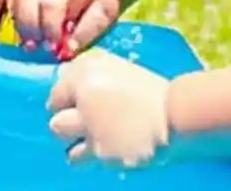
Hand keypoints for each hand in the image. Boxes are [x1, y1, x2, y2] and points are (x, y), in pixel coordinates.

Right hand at [7, 0, 119, 58]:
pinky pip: (12, 2)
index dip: (53, 27)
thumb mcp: (105, 15)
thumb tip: (68, 49)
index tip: (58, 49)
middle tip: (47, 50)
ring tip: (34, 46)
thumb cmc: (96, 5)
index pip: (56, 2)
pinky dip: (17, 23)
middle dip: (37, 29)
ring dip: (24, 27)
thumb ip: (88, 30)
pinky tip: (29, 38)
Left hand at [47, 49, 171, 167]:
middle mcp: (83, 95)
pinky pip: (80, 158)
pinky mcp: (99, 151)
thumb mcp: (119, 71)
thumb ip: (91, 76)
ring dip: (75, 143)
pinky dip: (91, 156)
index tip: (83, 107)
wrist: (176, 115)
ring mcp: (90, 125)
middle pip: (54, 118)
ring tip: (96, 141)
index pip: (57, 92)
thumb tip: (71, 89)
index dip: (69, 102)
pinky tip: (110, 150)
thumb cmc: (152, 93)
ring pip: (63, 141)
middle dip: (69, 123)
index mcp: (87, 71)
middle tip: (90, 124)